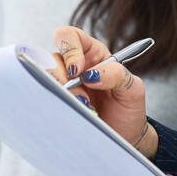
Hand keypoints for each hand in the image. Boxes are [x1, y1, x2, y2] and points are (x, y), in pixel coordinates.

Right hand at [48, 25, 152, 155]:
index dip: (70, 49)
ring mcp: (62, 85)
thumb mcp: (133, 89)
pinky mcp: (56, 103)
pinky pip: (43, 99)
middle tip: (82, 98)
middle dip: (64, 78)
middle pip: (52, 58)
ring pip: (44, 78)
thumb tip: (92, 74)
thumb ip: (117, 74)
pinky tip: (71, 114)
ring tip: (83, 109)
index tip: (78, 70)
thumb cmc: (128, 110)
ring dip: (62, 94)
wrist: (124, 138)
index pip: (70, 36)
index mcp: (92, 54)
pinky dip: (55, 106)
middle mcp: (73, 67)